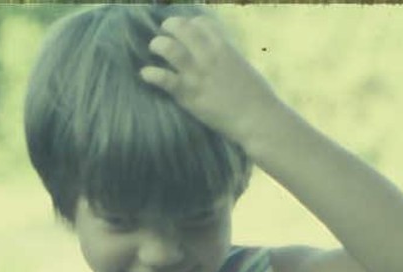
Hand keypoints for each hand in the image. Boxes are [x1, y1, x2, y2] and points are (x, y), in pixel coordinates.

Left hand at [139, 12, 279, 149]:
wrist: (257, 118)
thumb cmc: (257, 96)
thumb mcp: (243, 66)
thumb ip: (228, 57)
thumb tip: (220, 58)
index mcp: (224, 45)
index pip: (201, 22)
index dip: (190, 23)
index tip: (185, 29)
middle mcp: (209, 54)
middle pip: (182, 28)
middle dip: (169, 26)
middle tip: (163, 33)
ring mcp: (197, 73)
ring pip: (169, 48)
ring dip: (157, 45)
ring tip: (153, 48)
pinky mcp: (189, 94)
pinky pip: (164, 78)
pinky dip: (151, 74)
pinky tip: (145, 74)